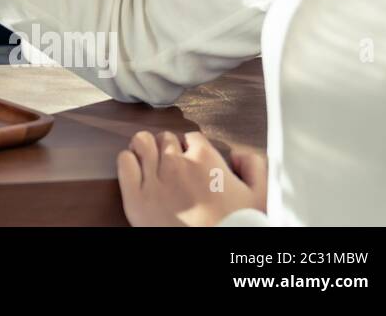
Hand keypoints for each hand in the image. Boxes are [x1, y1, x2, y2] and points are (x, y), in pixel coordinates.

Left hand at [116, 131, 265, 225]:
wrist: (216, 249)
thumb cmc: (237, 226)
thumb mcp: (261, 196)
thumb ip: (254, 166)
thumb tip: (238, 155)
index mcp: (205, 158)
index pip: (191, 137)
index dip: (192, 149)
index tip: (192, 161)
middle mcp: (177, 163)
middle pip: (165, 139)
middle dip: (169, 149)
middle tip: (173, 166)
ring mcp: (154, 179)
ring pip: (142, 143)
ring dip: (145, 148)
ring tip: (150, 160)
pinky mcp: (136, 196)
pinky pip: (124, 162)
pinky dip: (128, 161)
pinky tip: (136, 170)